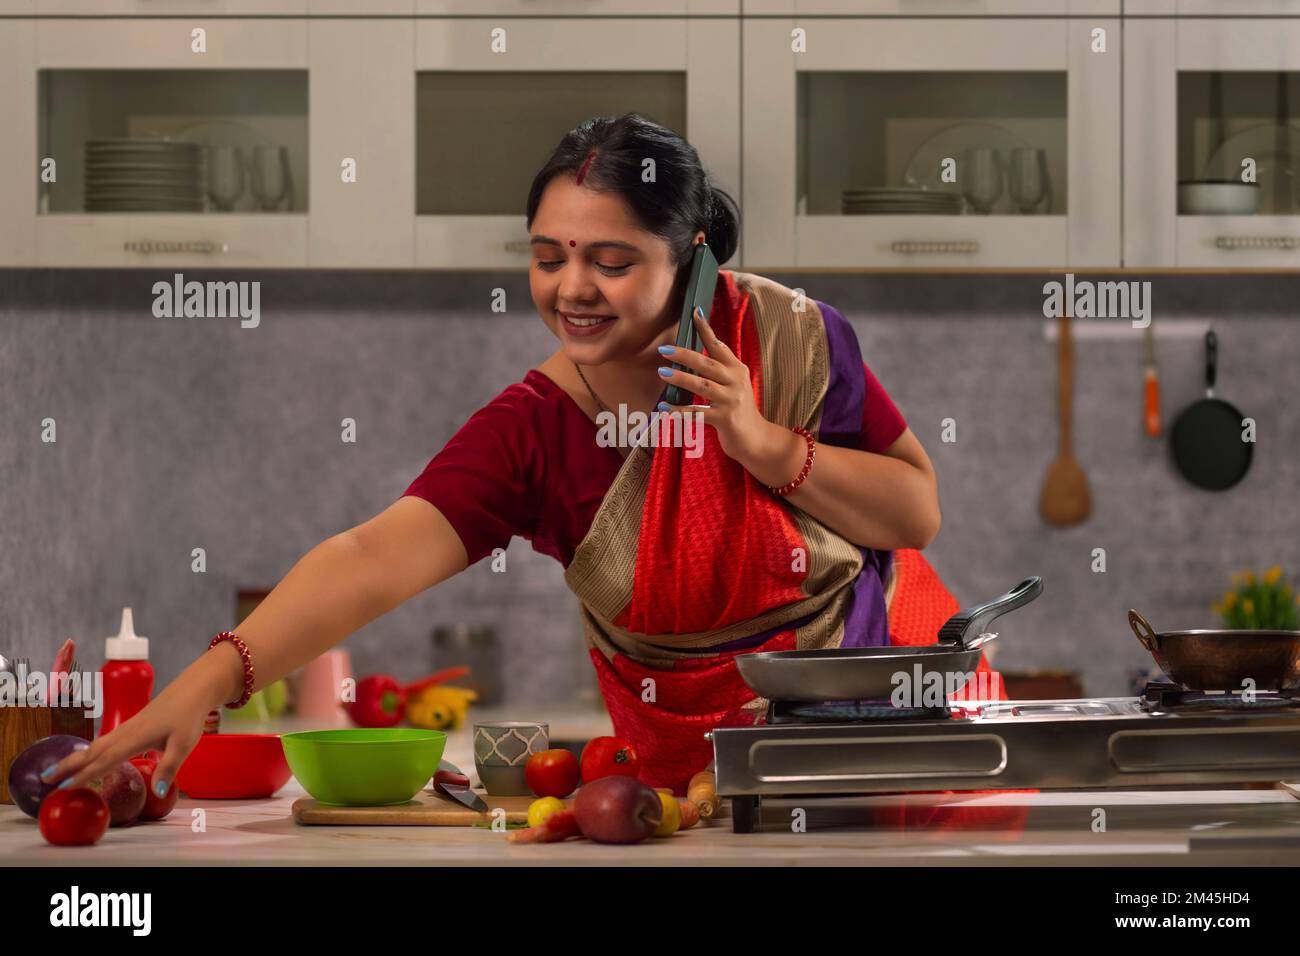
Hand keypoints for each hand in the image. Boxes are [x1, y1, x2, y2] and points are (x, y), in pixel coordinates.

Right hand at [39, 689, 211, 800]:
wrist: (193, 689)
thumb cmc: (189, 716)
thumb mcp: (184, 744)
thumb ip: (169, 767)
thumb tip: (158, 791)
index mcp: (134, 739)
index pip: (104, 761)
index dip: (83, 776)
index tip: (62, 788)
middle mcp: (125, 732)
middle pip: (91, 752)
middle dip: (67, 766)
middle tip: (44, 779)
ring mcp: (127, 727)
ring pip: (95, 744)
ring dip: (75, 757)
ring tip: (57, 769)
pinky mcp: (132, 725)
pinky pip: (104, 740)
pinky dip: (90, 750)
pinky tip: (88, 755)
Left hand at [656, 307, 805, 486]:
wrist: (755, 438)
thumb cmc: (739, 409)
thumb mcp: (734, 385)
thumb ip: (718, 369)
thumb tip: (692, 354)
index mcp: (737, 369)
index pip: (719, 345)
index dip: (706, 329)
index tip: (694, 312)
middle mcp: (736, 382)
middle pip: (707, 364)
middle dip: (685, 355)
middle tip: (664, 350)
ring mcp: (731, 400)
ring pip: (702, 386)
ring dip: (680, 379)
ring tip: (662, 373)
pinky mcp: (724, 419)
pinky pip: (697, 413)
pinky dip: (679, 412)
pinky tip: (664, 409)